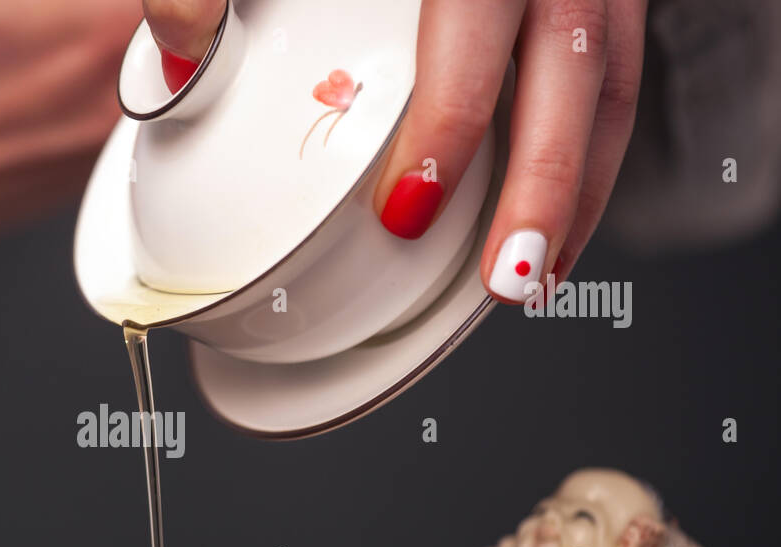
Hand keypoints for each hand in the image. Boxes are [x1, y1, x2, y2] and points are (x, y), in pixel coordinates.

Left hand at [144, 0, 647, 304]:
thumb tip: (175, 51)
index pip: (476, 17)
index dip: (450, 116)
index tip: (408, 205)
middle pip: (574, 60)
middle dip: (545, 181)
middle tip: (505, 275)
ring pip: (611, 77)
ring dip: (581, 186)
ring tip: (534, 277)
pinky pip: (614, 75)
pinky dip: (589, 157)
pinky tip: (556, 224)